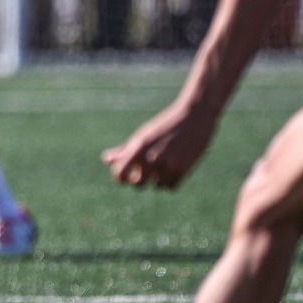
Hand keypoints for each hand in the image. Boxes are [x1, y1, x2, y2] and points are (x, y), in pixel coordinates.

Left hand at [102, 97, 217, 188]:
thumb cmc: (167, 124)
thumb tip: (106, 160)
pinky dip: (172, 181)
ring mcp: (167, 164)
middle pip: (138, 184)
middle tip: (149, 171)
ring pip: (157, 185)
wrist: (196, 115)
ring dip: (160, 178)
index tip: (127, 175)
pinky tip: (176, 167)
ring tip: (168, 162)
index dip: (121, 177)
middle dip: (141, 180)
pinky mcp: (182, 170)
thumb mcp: (144, 135)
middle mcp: (151, 157)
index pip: (120, 173)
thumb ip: (125, 150)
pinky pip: (171, 187)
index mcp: (139, 146)